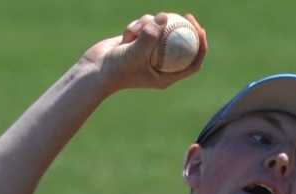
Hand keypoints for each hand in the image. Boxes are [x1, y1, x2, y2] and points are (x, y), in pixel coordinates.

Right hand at [82, 13, 205, 92]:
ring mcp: (150, 53)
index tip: (199, 30)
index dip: (200, 46)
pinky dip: (136, 26)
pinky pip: (146, 27)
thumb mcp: (134, 53)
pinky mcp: (139, 42)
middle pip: (182, 44)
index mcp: (167, 76)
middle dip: (185, 28)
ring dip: (149, 25)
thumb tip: (164, 17)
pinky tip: (126, 35)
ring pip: (160, 30)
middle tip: (185, 16)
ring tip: (135, 32)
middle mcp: (161, 65)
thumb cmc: (116, 68)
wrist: (95, 70)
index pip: (192, 62)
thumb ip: (149, 36)